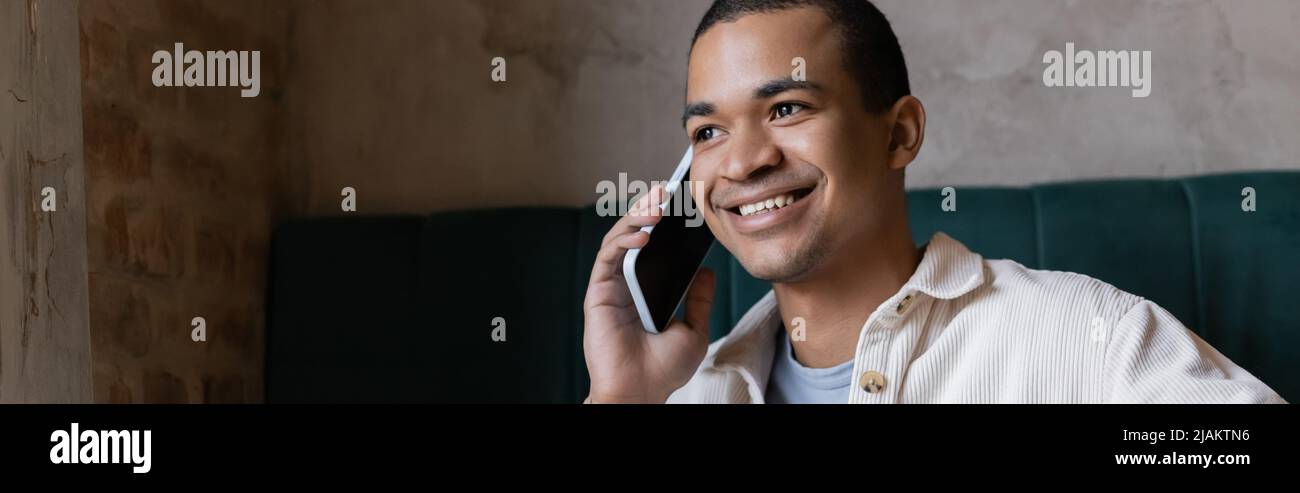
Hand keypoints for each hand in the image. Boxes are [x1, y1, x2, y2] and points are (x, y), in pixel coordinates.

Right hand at [582, 185, 715, 402]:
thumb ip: (698, 300)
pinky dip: (624, 241)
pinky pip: (608, 257)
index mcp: (646, 292)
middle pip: (635, 237)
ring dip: (637, 217)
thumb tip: (706, 271)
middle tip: (669, 191)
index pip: (654, 249)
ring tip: (658, 203)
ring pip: (619, 240)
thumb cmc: (663, 370)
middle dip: (650, 210)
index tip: (683, 203)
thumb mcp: (694, 331)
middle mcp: (626, 286)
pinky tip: (643, 235)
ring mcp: (610, 287)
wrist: (641, 393)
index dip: (665, 224)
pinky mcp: (598, 292)